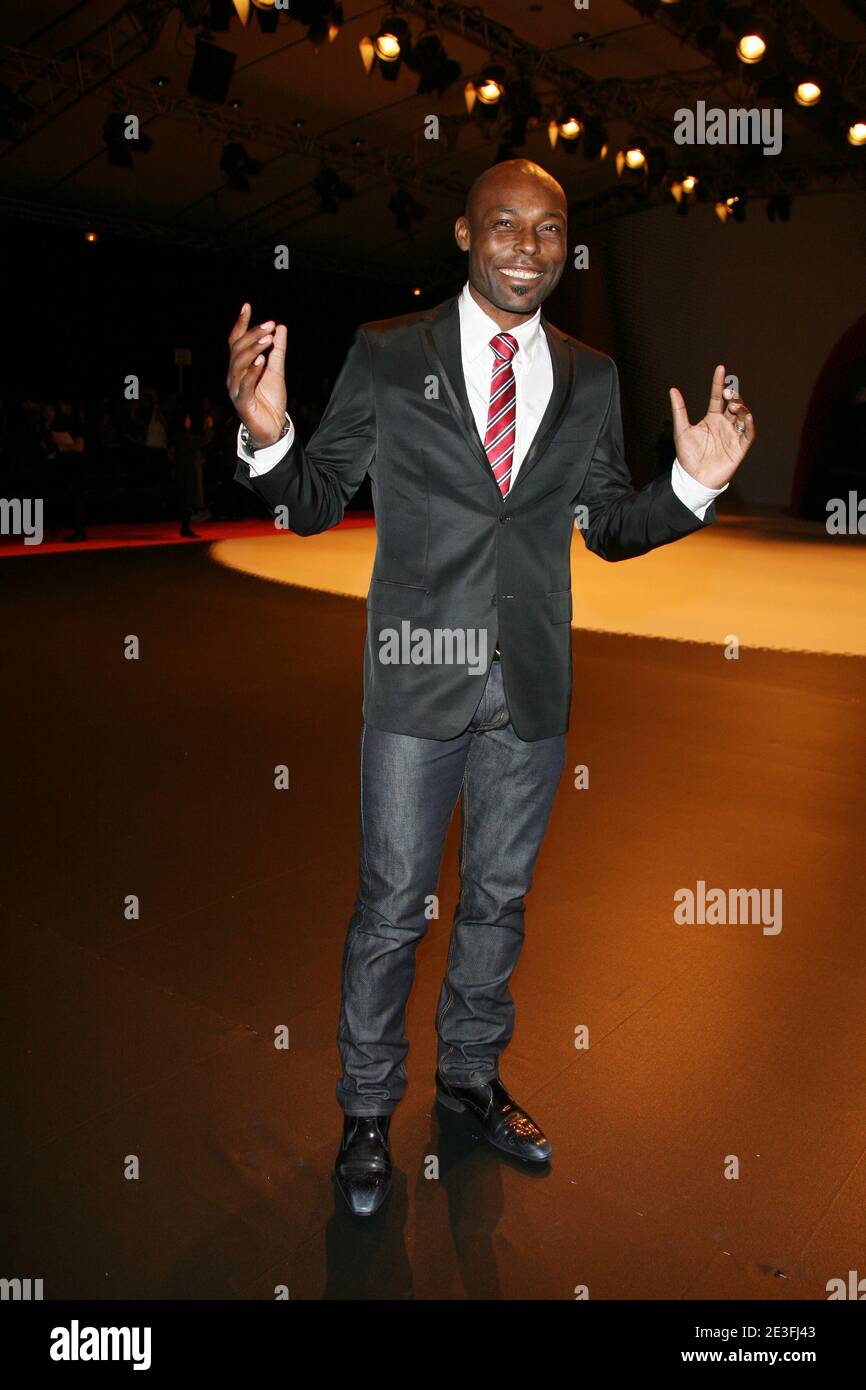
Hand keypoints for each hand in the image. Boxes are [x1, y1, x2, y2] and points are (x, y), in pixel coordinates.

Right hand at [226, 303, 287, 447]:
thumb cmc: (270, 400)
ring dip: (253, 350)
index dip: (241, 324)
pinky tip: (261, 361)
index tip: (247, 306)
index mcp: (239, 367)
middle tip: (270, 325)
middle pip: (237, 350)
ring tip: (268, 340)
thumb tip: (280, 328)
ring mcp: (235, 389)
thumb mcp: (277, 371)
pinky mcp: (242, 403)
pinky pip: (244, 385)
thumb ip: (278, 351)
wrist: (272, 429)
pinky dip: (252, 372)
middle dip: (253, 335)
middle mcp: (233, 375)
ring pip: (238, 364)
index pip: (236, 341)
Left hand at [669, 364, 754, 489]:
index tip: (720, 368)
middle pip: (733, 404)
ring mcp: (733, 435)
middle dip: (734, 396)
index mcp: (712, 418)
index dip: (719, 383)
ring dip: (741, 408)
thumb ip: (679, 410)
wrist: (693, 479)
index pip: (717, 397)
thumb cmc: (687, 456)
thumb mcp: (681, 431)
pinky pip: (748, 434)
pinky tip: (745, 416)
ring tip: (735, 405)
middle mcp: (724, 424)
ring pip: (742, 417)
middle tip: (729, 392)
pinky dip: (748, 425)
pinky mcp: (740, 448)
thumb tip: (672, 389)